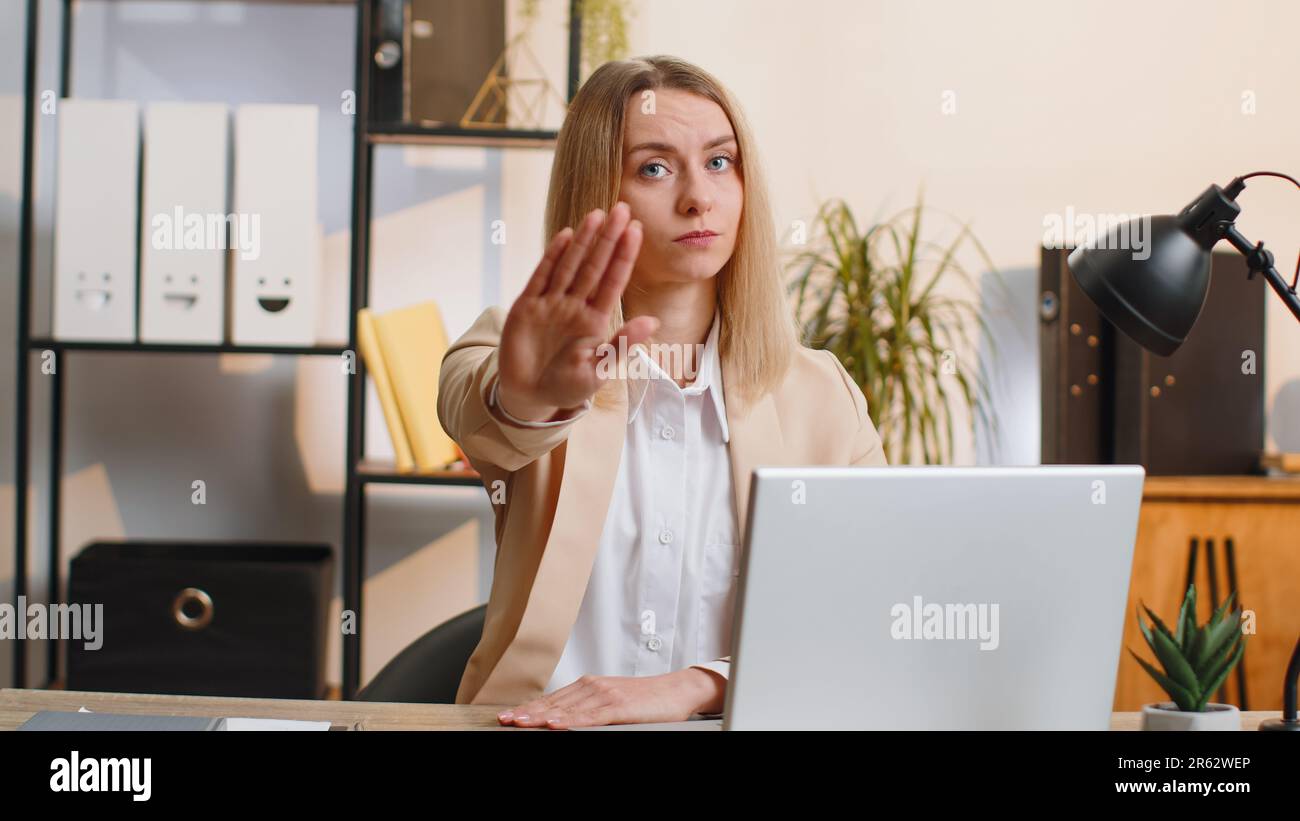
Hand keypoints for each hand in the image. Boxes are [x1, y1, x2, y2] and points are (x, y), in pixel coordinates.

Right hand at [496, 202, 658, 422]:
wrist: (529, 396)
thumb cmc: (567, 387)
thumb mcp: (597, 372)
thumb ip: (621, 345)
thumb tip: (653, 321)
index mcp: (595, 321)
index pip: (613, 281)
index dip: (624, 255)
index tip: (636, 230)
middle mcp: (575, 307)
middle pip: (594, 266)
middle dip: (608, 238)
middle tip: (622, 208)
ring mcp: (551, 304)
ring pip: (570, 265)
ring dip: (583, 240)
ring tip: (597, 214)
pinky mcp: (527, 306)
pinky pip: (541, 276)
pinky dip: (552, 256)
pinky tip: (565, 236)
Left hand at [496, 668, 723, 728]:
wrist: (677, 691)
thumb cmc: (647, 700)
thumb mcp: (612, 701)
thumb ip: (588, 708)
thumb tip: (563, 719)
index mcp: (589, 686)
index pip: (552, 699)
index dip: (529, 708)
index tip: (508, 716)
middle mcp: (593, 687)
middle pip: (553, 703)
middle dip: (526, 713)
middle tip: (503, 720)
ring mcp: (605, 695)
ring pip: (566, 709)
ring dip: (540, 716)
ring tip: (520, 723)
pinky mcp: (619, 706)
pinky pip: (590, 715)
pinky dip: (571, 720)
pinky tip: (555, 724)